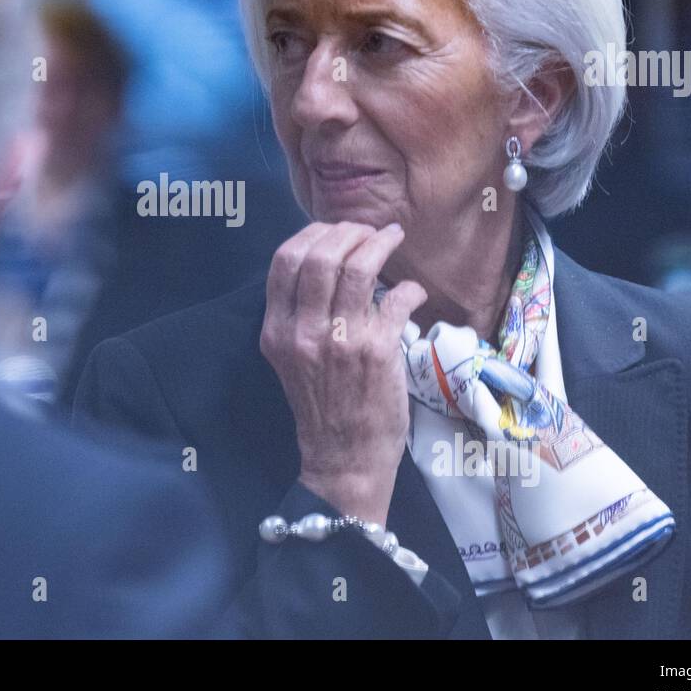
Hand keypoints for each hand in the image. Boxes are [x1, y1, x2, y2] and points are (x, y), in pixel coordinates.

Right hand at [260, 222, 426, 524]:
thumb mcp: (292, 359)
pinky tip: (413, 291)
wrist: (343, 458)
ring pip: (357, 268)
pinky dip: (410, 287)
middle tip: (369, 232)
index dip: (313, 234)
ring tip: (392, 238)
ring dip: (379, 244)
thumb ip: (300, 315)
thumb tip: (332, 262)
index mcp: (276, 331)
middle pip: (320, 255)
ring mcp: (340, 341)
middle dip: (349, 232)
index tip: (336, 232)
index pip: (285, 261)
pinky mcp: (377, 352)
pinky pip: (396, 298)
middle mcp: (303, 332)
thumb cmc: (322, 406)